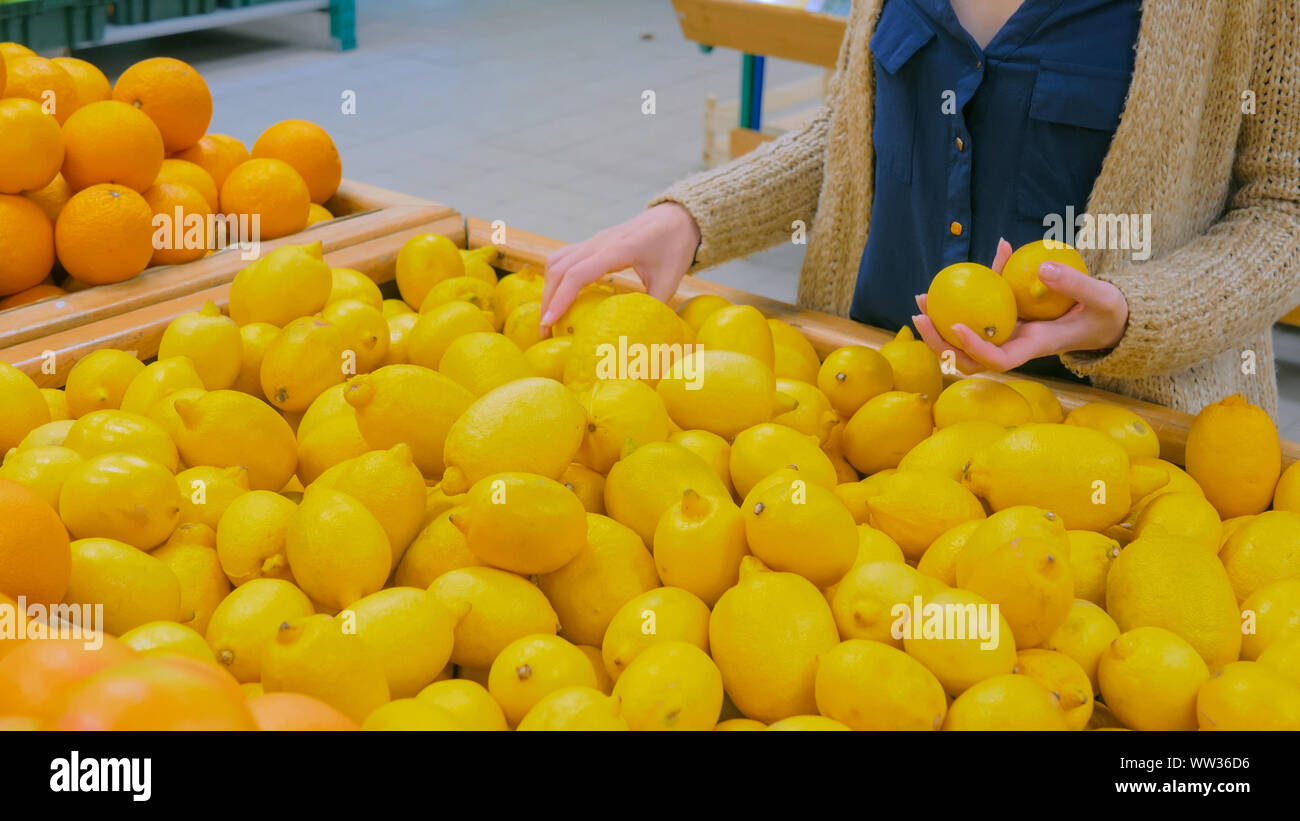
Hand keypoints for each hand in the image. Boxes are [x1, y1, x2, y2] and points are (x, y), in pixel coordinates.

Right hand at [540, 203, 700, 336]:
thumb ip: (653, 306)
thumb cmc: (675, 246)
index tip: (549, 322)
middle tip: (545, 330)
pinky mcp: (594, 242)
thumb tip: (639, 335)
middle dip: (547, 299)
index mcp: (618, 249)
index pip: (578, 274)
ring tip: (550, 315)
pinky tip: (560, 296)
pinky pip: (565, 256)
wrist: (678, 217)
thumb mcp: (670, 280)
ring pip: (557, 260)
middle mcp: (600, 241)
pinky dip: (557, 277)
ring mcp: (595, 239)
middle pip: (559, 268)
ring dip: (548, 287)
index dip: (560, 299)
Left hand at [912, 238, 1128, 373]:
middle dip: (940, 344)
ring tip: (921, 300)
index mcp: (1035, 348)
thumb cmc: (1107, 311)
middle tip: (920, 314)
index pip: (999, 360)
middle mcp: (1016, 347)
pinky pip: (976, 316)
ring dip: (938, 326)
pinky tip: (948, 279)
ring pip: (964, 344)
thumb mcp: (1101, 296)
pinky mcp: (1004, 323)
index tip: (956, 327)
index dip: (974, 349)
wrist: (1108, 319)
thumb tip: (1042, 267)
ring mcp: (1007, 337)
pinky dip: (960, 301)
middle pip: (969, 359)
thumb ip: (1075, 284)